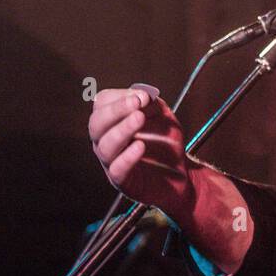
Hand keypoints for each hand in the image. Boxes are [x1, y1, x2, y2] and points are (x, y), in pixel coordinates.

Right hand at [88, 88, 193, 213]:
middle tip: (136, 103)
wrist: (179, 176)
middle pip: (96, 124)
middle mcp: (105, 140)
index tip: (142, 96)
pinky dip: (127, 157)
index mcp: (111, 122)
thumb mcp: (163, 118)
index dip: (119, 97)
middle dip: (116, 110)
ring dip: (122, 129)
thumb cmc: (164, 144)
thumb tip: (142, 94)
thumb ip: (152, 104)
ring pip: (105, 146)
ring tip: (139, 119)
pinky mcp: (122, 181)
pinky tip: (140, 146)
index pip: (102, 104)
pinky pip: (117, 169)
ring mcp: (111, 162)